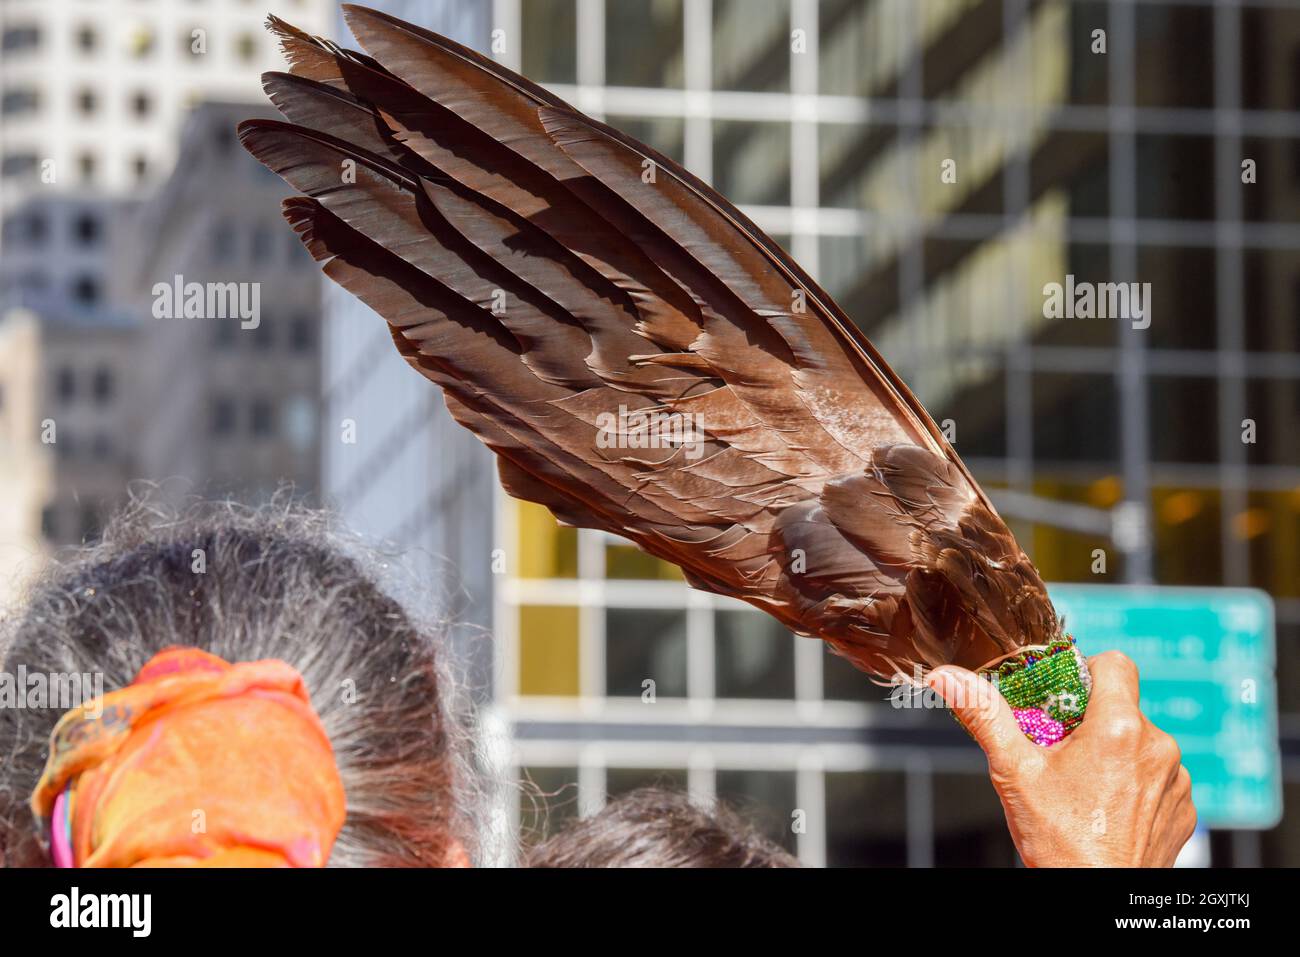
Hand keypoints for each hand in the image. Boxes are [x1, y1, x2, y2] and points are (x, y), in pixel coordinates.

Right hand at [927, 651, 1196, 866]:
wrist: (1096, 897)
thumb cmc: (1061, 843)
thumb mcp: (1013, 771)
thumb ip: (984, 715)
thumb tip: (951, 679)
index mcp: (1118, 728)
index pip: (1114, 663)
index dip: (1084, 672)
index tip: (1062, 699)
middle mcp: (1158, 747)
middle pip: (1122, 706)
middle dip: (1089, 721)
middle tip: (1059, 751)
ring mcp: (1175, 779)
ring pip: (1140, 742)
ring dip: (1114, 753)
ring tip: (1083, 785)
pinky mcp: (1183, 807)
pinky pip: (1158, 776)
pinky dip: (1134, 783)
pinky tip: (1107, 806)